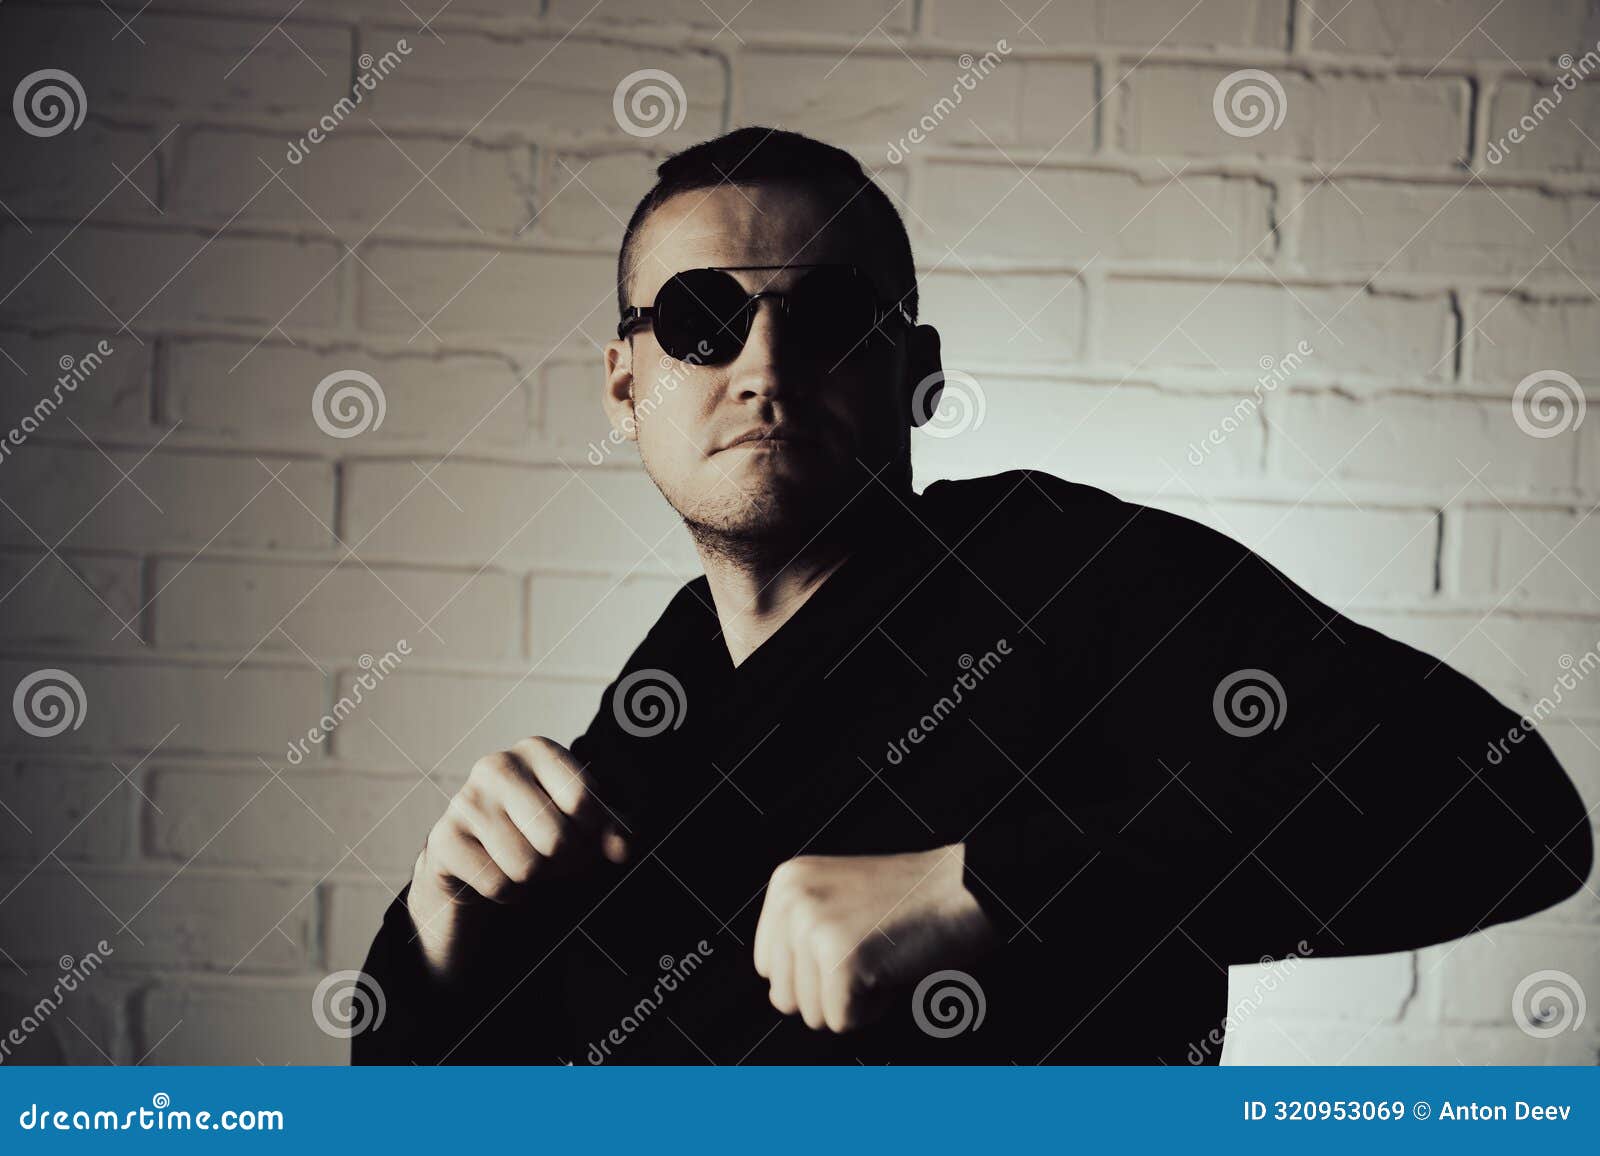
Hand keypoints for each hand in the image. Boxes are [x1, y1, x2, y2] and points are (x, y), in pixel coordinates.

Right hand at [407, 736, 628, 978]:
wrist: (474, 856)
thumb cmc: (536, 829)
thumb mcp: (580, 821)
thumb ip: (609, 829)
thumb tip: (622, 848)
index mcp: (537, 749)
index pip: (583, 800)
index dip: (595, 833)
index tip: (589, 837)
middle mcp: (497, 766)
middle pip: (556, 839)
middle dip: (566, 863)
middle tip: (559, 860)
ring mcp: (466, 801)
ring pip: (526, 867)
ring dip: (537, 879)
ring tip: (529, 864)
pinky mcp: (444, 839)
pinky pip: (497, 884)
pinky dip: (509, 893)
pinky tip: (500, 874)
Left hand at [752, 844, 993, 1032]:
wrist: (968, 890)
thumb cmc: (915, 903)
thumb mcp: (837, 899)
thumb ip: (800, 935)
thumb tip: (778, 995)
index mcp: (787, 883)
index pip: (769, 967)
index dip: (816, 972)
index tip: (855, 942)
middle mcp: (792, 900)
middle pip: (785, 997)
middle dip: (832, 991)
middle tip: (874, 950)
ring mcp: (813, 926)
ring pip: (812, 1015)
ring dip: (855, 999)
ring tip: (884, 955)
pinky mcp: (840, 958)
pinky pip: (841, 1022)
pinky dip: (874, 1010)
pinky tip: (894, 968)